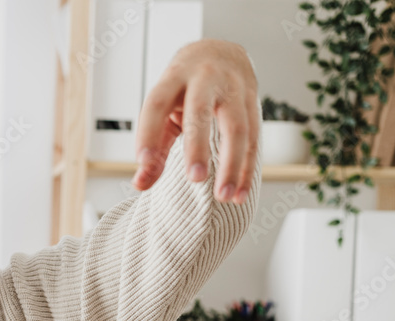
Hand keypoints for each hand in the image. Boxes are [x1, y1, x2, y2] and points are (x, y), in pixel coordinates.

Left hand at [131, 39, 258, 204]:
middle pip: (200, 112)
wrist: (220, 50)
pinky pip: (254, 137)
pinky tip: (239, 191)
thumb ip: (153, 147)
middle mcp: (204, 79)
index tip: (143, 161)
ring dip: (232, 165)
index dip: (148, 131)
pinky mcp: (253, 100)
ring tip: (224, 196)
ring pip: (237, 127)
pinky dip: (247, 167)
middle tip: (195, 179)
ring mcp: (233, 88)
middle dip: (197, 147)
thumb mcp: (163, 108)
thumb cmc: (184, 86)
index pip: (156, 103)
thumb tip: (140, 183)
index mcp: (173, 78)